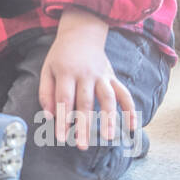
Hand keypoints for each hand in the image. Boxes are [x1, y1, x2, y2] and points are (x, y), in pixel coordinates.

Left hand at [38, 8, 136, 149]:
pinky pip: (124, 93)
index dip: (62, 120)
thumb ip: (47, 93)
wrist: (82, 33)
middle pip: (85, 103)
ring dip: (109, 119)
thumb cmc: (61, 56)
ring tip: (108, 138)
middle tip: (82, 146)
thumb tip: (49, 116)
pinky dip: (130, 109)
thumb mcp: (47, 69)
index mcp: (66, 73)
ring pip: (107, 99)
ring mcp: (101, 76)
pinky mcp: (112, 77)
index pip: (64, 100)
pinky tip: (132, 125)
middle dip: (84, 126)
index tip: (61, 138)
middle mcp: (86, 75)